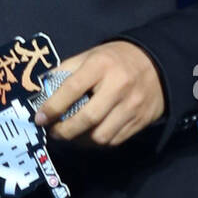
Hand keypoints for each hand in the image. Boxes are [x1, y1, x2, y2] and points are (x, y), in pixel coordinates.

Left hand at [33, 41, 164, 148]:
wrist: (157, 63)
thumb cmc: (116, 59)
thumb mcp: (91, 55)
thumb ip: (66, 70)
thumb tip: (42, 89)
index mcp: (101, 65)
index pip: (73, 89)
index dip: (53, 106)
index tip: (39, 118)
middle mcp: (118, 86)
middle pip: (87, 118)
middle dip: (64, 131)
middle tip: (53, 132)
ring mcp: (131, 106)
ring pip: (101, 136)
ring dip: (80, 140)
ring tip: (71, 135)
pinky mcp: (140, 121)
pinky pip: (114, 141)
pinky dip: (97, 142)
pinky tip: (89, 135)